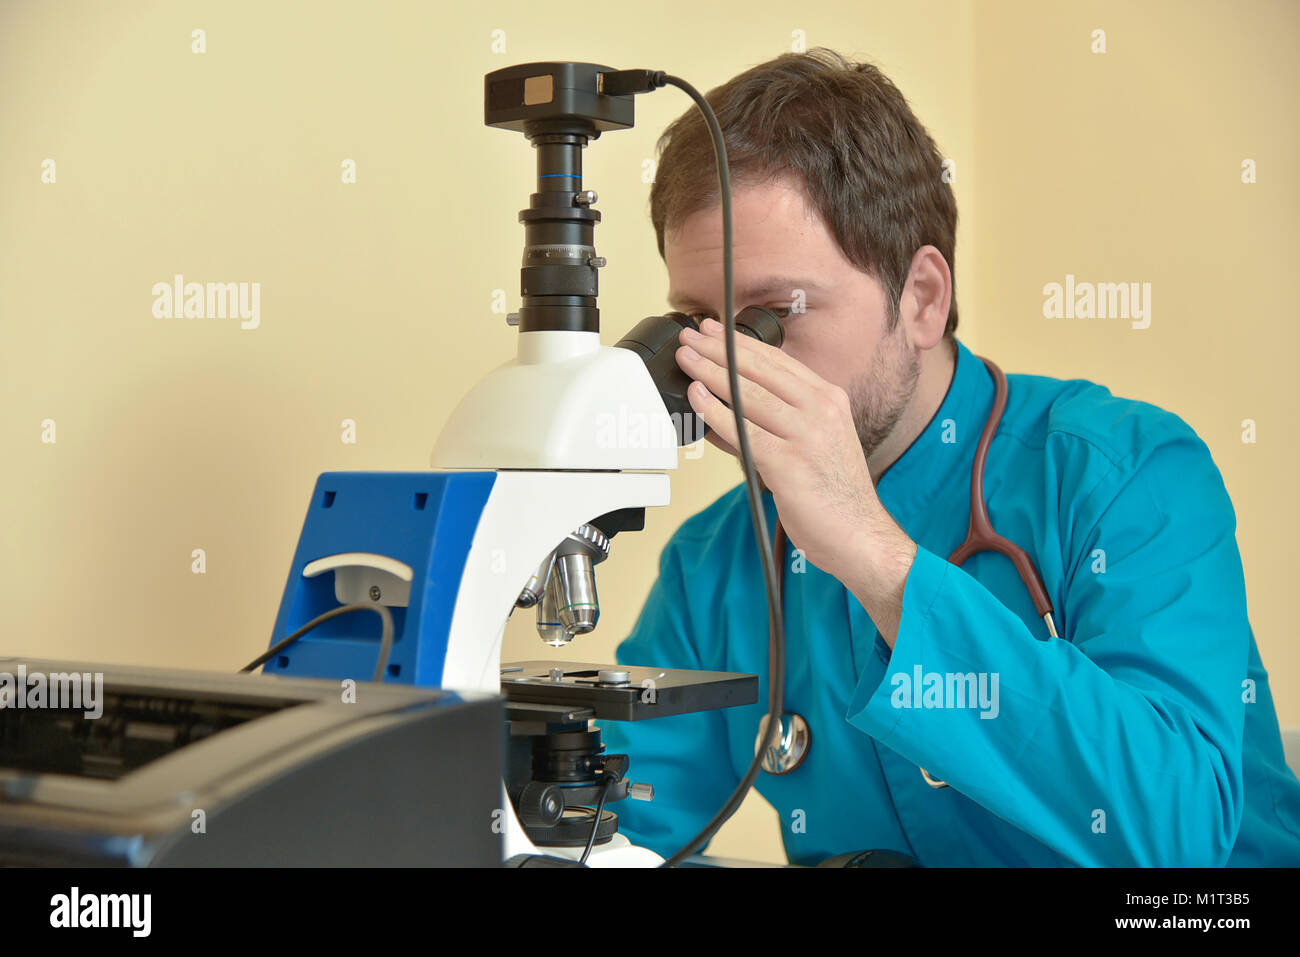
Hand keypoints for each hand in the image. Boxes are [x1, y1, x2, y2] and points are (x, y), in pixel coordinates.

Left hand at [676, 317, 917, 644]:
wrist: (859, 535)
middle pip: (760, 370)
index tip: (714, 330)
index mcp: (829, 399)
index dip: (741, 343)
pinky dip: (716, 412)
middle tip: (690, 337)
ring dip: (711, 373)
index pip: (778, 361)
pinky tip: (697, 398)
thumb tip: (729, 407)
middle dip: (719, 350)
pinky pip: (744, 430)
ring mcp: (806, 434)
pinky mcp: (789, 462)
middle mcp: (821, 409)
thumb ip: (780, 421)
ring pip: (748, 395)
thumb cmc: (834, 495)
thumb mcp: (815, 442)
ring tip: (686, 361)